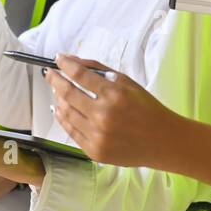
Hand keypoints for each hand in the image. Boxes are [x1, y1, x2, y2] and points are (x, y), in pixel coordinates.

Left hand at [45, 54, 181, 166]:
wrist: (161, 140)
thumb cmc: (145, 108)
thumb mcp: (127, 82)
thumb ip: (99, 70)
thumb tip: (73, 61)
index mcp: (114, 95)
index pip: (80, 75)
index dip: (65, 65)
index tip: (58, 59)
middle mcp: (104, 115)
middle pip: (68, 93)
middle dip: (55, 80)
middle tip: (49, 73)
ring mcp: (98, 136)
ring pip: (66, 113)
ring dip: (57, 99)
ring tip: (56, 90)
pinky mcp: (94, 151)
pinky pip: (71, 132)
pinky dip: (62, 118)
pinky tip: (60, 109)